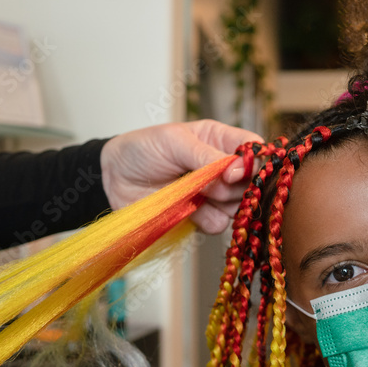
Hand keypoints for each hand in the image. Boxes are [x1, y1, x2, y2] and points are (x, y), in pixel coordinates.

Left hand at [101, 119, 261, 233]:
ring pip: (239, 207)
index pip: (254, 149)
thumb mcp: (174, 142)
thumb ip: (208, 157)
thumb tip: (237, 171)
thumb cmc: (142, 149)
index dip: (254, 163)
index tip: (234, 173)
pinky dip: (206, 220)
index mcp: (220, 141)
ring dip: (220, 205)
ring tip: (193, 195)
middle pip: (252, 183)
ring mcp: (214, 194)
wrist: (113, 178)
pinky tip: (188, 210)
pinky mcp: (202, 217)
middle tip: (206, 185)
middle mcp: (223, 168)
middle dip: (234, 187)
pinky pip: (219, 225)